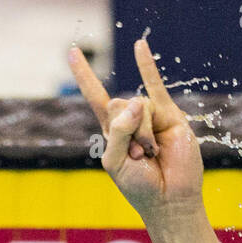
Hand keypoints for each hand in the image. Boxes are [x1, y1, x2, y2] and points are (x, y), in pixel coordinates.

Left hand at [69, 39, 203, 220]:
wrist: (170, 197)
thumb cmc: (139, 186)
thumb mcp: (115, 162)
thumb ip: (118, 132)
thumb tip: (134, 101)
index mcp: (111, 131)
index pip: (95, 97)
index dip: (85, 76)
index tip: (72, 52)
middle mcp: (129, 119)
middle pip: (117, 104)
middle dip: (126, 130)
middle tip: (137, 155)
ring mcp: (150, 116)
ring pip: (138, 106)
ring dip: (143, 132)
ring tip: (152, 152)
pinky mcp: (170, 115)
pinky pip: (156, 86)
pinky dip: (146, 65)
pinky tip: (139, 45)